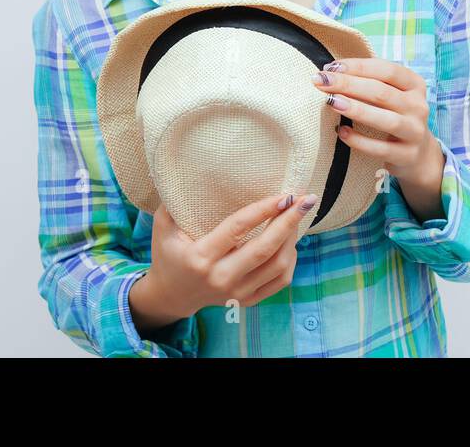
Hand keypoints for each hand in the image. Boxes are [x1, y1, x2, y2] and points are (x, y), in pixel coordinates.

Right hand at [129, 191, 319, 334]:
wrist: (171, 296)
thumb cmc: (168, 254)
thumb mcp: (163, 228)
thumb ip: (173, 201)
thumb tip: (187, 168)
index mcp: (201, 257)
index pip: (238, 228)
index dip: (264, 210)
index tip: (285, 194)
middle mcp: (221, 278)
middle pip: (265, 249)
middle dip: (290, 221)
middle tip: (306, 199)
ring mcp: (236, 293)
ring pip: (278, 266)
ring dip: (292, 238)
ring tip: (298, 215)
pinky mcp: (247, 301)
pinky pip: (280, 281)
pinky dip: (291, 259)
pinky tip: (291, 241)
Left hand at [311, 58, 445, 216]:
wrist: (419, 154)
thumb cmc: (395, 115)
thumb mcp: (392, 95)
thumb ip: (369, 82)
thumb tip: (331, 71)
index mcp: (414, 85)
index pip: (386, 70)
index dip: (358, 67)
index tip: (331, 67)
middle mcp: (418, 106)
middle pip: (381, 92)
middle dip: (348, 85)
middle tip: (321, 82)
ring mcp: (415, 132)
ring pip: (385, 119)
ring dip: (356, 109)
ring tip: (331, 102)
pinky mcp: (407, 155)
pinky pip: (380, 148)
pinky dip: (359, 140)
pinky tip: (341, 132)